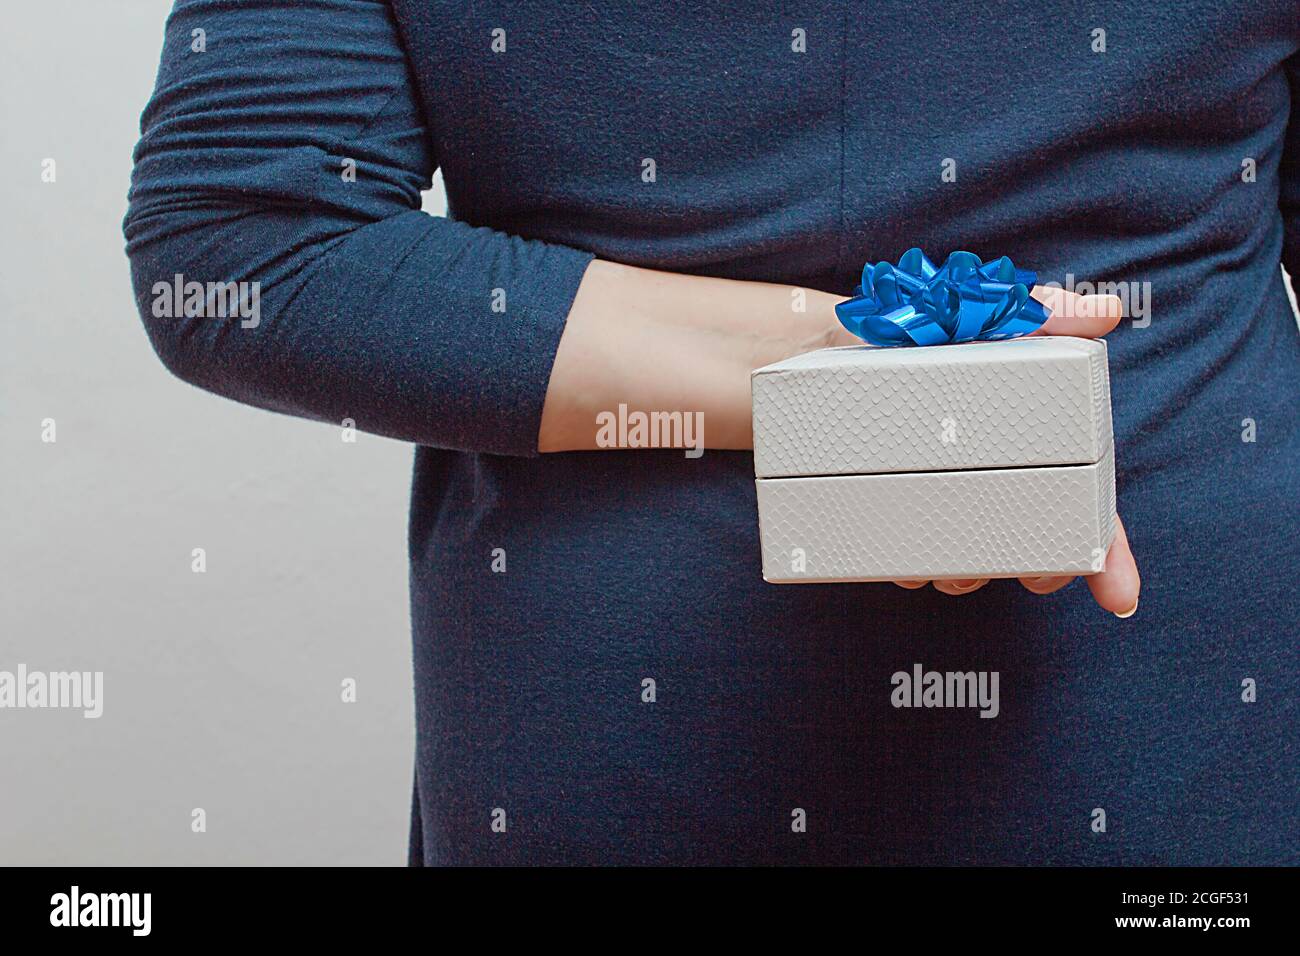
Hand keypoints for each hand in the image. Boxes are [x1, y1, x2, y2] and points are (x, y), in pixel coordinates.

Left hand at [893, 286, 1140, 617]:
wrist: (841, 340)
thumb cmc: (931, 329)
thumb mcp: (991, 318)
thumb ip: (1045, 315)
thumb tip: (1105, 313)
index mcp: (1036, 445)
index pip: (1086, 509)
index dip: (1106, 554)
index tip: (1118, 596)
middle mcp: (996, 480)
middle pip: (1033, 547)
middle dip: (1036, 572)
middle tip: (1031, 577)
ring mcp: (944, 499)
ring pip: (970, 561)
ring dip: (970, 577)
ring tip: (956, 570)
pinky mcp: (892, 508)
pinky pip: (907, 556)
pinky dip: (909, 569)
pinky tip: (904, 566)